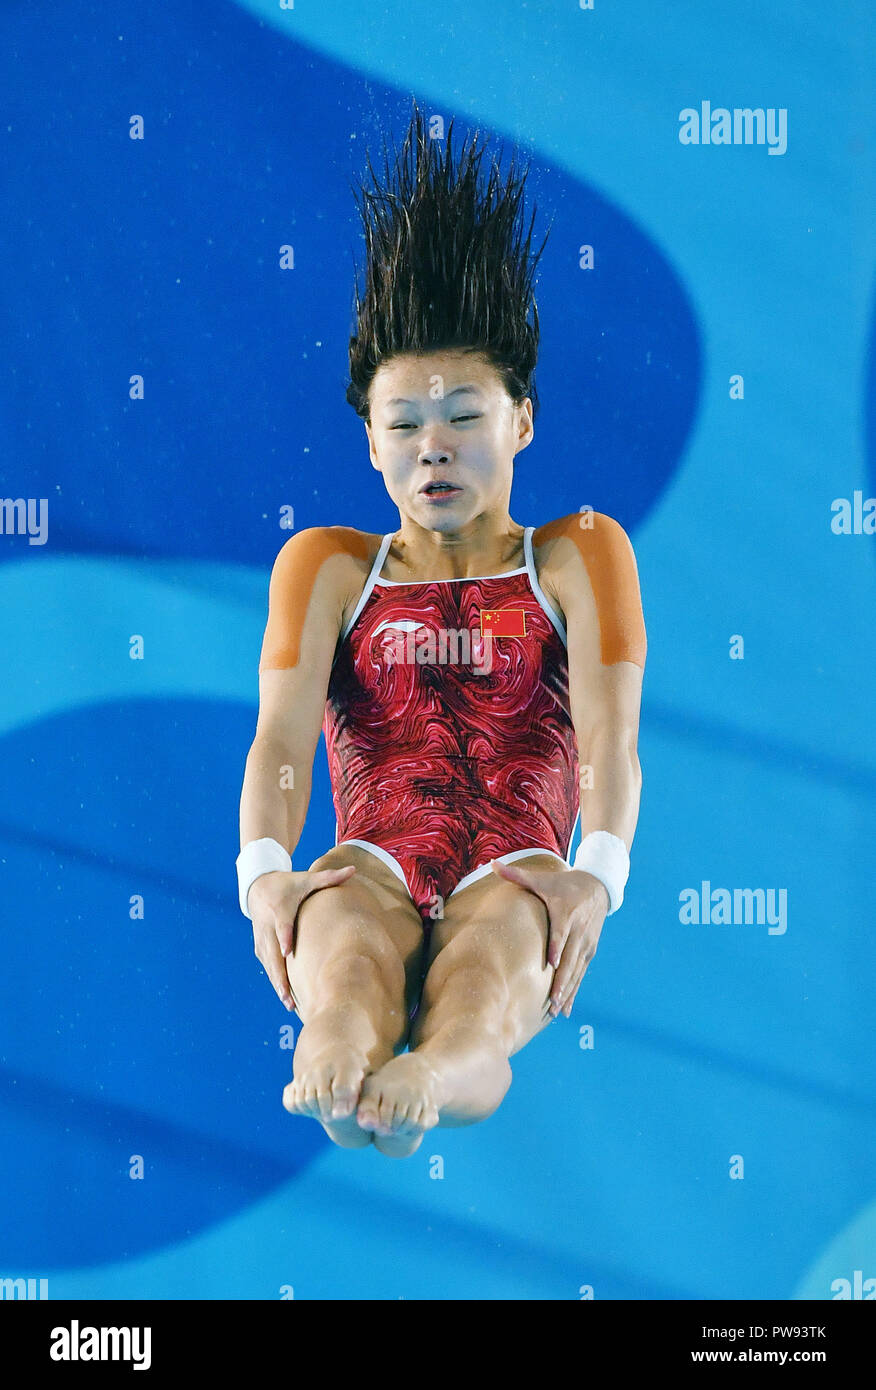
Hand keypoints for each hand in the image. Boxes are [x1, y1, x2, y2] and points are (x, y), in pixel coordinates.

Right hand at [248, 864, 356, 1010]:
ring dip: (276, 982)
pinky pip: (266, 964)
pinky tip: (284, 996)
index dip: (283, 937)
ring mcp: (261, 937)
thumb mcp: (307, 878)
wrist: (257, 886)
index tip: (287, 952)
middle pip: (272, 951)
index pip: (281, 924)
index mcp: (279, 908)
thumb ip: (329, 877)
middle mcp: (267, 925)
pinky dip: (274, 979)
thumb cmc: (288, 884)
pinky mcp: (259, 945)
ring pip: (268, 963)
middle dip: (279, 973)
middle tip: (288, 995)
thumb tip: (353, 869)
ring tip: (288, 1003)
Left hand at [489, 860, 609, 1018]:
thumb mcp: (542, 879)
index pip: (562, 933)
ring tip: (558, 1009)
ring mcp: (586, 943)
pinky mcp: (590, 951)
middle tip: (553, 1000)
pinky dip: (575, 990)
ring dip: (568, 990)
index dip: (558, 948)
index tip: (552, 963)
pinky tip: (566, 1010)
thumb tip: (491, 864)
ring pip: (577, 970)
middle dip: (562, 980)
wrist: (598, 886)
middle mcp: (579, 931)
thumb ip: (517, 875)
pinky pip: (582, 973)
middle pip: (570, 958)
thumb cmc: (563, 884)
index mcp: (566, 913)